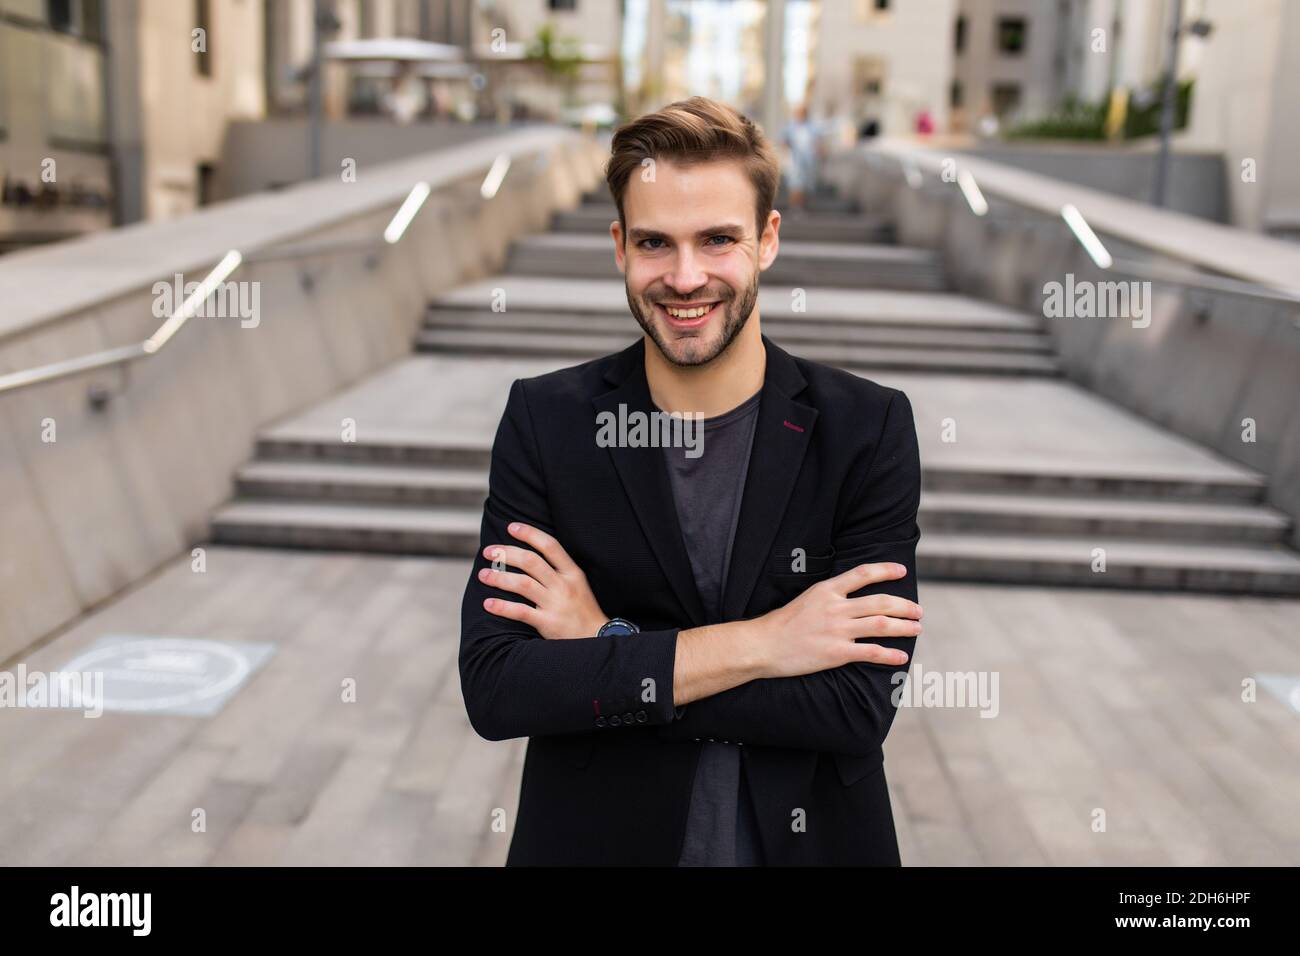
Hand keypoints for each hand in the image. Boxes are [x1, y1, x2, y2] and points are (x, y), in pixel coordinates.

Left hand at [479, 522, 608, 639]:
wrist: (597, 638)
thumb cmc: (582, 609)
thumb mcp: (578, 583)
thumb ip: (558, 570)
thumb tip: (530, 555)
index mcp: (572, 573)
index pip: (550, 546)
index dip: (529, 533)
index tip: (511, 527)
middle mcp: (564, 585)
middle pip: (531, 562)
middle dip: (506, 553)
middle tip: (489, 552)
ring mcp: (556, 604)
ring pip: (523, 584)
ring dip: (499, 577)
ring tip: (483, 575)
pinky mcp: (548, 623)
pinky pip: (521, 612)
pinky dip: (502, 607)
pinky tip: (488, 603)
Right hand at [752, 563, 921, 678]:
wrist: (763, 645)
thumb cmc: (782, 624)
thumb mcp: (806, 599)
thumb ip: (829, 597)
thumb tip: (850, 598)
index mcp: (827, 591)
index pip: (862, 574)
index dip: (885, 570)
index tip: (901, 571)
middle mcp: (835, 607)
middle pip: (880, 602)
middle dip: (904, 605)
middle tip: (918, 611)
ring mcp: (837, 630)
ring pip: (881, 625)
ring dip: (904, 627)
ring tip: (917, 629)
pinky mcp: (837, 653)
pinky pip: (871, 652)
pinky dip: (890, 655)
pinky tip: (901, 657)